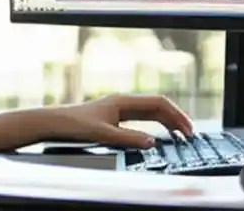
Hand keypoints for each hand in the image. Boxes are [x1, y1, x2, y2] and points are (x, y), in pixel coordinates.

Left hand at [41, 94, 194, 147]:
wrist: (54, 123)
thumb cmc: (74, 124)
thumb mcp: (103, 135)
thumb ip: (129, 139)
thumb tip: (152, 143)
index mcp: (123, 101)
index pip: (158, 103)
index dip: (176, 115)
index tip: (186, 129)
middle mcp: (124, 102)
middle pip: (158, 107)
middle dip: (176, 119)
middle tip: (189, 134)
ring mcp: (120, 109)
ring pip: (151, 113)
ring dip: (167, 123)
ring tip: (180, 135)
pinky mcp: (115, 118)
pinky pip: (142, 119)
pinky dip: (155, 127)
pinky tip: (158, 137)